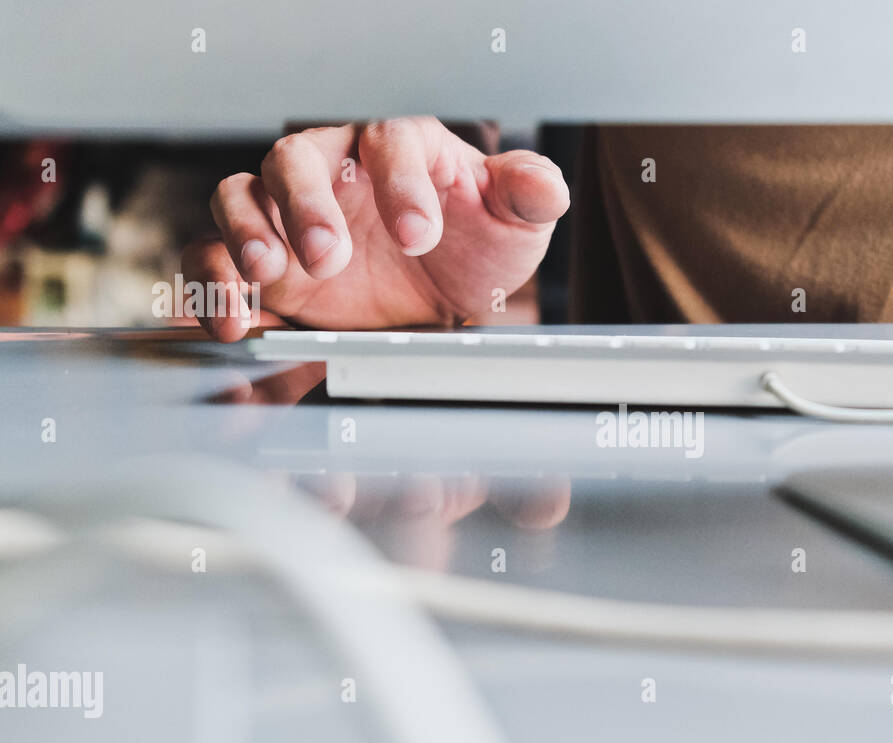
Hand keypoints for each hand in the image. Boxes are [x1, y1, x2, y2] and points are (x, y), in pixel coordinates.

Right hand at [182, 118, 569, 340]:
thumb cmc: (474, 244)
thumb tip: (544, 186)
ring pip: (241, 194)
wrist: (445, 298)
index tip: (421, 235)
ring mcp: (291, 213)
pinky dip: (213, 284)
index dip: (400, 183)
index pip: (388, 139)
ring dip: (245, 231)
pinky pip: (215, 257)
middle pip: (298, 157)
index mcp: (398, 148)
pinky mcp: (264, 263)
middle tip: (328, 256)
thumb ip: (527, 195)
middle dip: (307, 204)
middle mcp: (336, 170)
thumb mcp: (514, 223)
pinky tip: (233, 320)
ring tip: (267, 272)